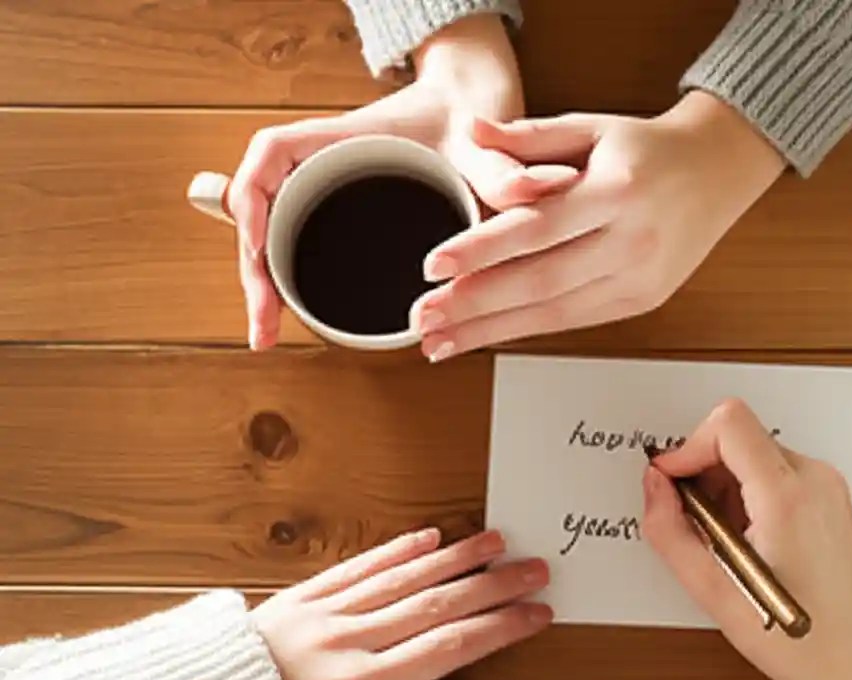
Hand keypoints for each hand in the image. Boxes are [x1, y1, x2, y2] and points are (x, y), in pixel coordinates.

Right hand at [228, 15, 576, 349]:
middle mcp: (324, 162)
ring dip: (265, 283)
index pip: (272, 154)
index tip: (258, 244)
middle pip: (261, 209)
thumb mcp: (485, 141)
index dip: (253, 198)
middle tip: (265, 329)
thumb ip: (504, 166)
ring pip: (275, 233)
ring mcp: (327, 187)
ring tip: (268, 335)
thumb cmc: (470, 116)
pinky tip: (289, 319)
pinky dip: (287, 279)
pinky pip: (296, 241)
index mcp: (344, 137)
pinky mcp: (339, 211)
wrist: (475, 108)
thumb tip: (534, 190)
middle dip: (256, 270)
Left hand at [250, 528, 551, 679]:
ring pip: (403, 577)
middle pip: (436, 605)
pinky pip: (357, 566)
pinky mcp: (301, 596)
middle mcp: (348, 642)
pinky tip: (430, 538)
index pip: (449, 647)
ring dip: (455, 557)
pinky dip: (396, 549)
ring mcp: (324, 613)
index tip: (536, 613)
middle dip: (493, 585)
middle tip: (535, 568)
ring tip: (496, 542)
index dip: (499, 627)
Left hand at [408, 91, 785, 361]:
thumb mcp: (591, 127)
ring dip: (492, 331)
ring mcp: (640, 280)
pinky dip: (526, 329)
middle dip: (475, 305)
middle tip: (422, 317)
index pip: (538, 228)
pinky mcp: (641, 302)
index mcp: (618, 192)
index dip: (482, 251)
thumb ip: (528, 136)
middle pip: (541, 282)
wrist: (719, 170)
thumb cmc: (649, 149)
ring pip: (555, 313)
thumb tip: (470, 131)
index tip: (433, 266)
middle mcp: (633, 243)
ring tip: (440, 340)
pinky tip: (488, 335)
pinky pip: (575, 321)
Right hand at [642, 399, 851, 679]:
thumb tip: (655, 489)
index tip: (670, 480)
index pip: (728, 422)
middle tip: (695, 525)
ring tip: (727, 544)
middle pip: (738, 436)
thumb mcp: (717, 593)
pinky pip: (775, 474)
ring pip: (754, 455)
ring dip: (725, 489)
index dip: (687, 447)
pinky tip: (748, 544)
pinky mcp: (829, 498)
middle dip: (703, 473)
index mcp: (787, 497)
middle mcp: (815, 480)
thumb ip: (672, 533)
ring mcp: (827, 487)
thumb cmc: (805, 642)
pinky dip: (748, 498)